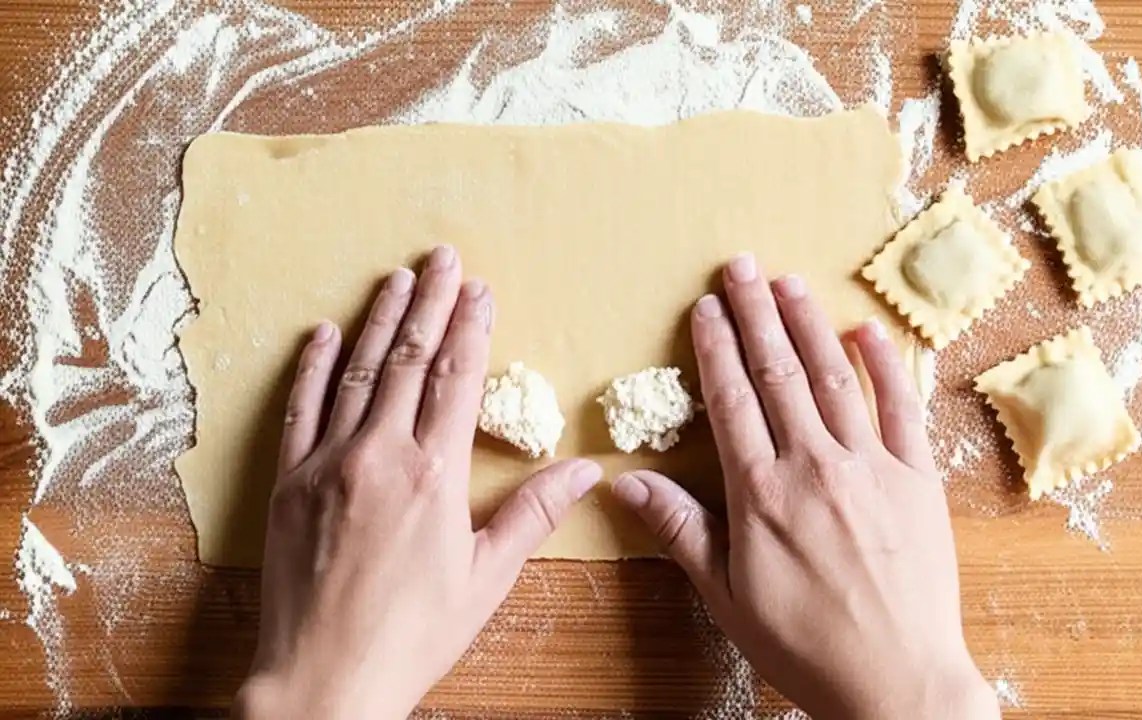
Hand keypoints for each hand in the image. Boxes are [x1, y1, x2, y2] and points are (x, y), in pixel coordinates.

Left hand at [235, 246, 601, 719]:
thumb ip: (534, 514)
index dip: (471, 327)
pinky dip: (313, 367)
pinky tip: (323, 334)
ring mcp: (328, 464)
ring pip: (358, 372)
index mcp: (436, 474)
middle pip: (411, 359)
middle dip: (429, 303)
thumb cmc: (413, 636)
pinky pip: (301, 409)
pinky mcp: (289, 483)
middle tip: (442, 257)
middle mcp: (380, 454)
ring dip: (380, 320)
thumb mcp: (487, 579)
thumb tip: (587, 470)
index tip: (480, 289)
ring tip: (397, 278)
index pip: (458, 378)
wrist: (323, 680)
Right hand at [612, 254, 996, 718]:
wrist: (896, 680)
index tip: (706, 308)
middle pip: (778, 373)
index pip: (732, 401)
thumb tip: (626, 483)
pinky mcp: (917, 479)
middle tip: (740, 266)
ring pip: (834, 378)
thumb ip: (680, 529)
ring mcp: (871, 467)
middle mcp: (814, 466)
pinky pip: (902, 408)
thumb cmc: (804, 644)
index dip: (715, 348)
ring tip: (788, 282)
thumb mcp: (726, 594)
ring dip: (809, 325)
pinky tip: (866, 331)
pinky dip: (885, 365)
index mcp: (762, 493)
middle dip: (756, 315)